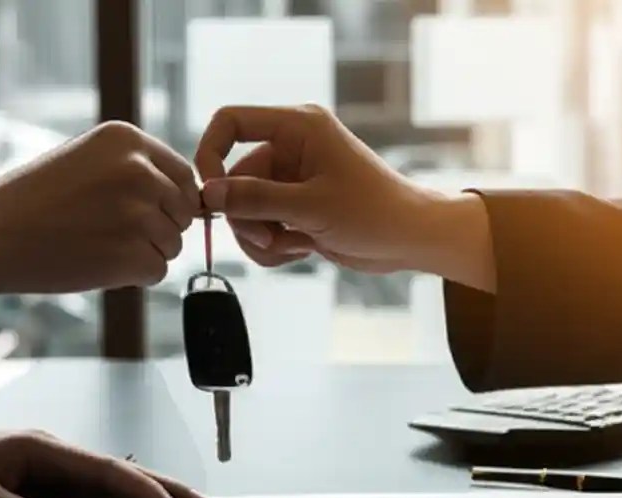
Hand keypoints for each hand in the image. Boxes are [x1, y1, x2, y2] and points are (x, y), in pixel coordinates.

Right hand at [0, 122, 200, 332]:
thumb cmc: (34, 200)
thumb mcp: (88, 160)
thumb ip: (139, 170)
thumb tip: (198, 200)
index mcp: (129, 140)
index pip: (184, 176)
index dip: (168, 200)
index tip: (133, 211)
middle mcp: (140, 171)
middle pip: (185, 212)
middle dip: (159, 228)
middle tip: (110, 232)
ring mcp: (139, 213)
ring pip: (173, 244)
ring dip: (143, 252)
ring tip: (96, 244)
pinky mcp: (133, 254)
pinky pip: (157, 272)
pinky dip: (132, 277)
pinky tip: (95, 263)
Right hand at [194, 105, 495, 290]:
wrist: (410, 240)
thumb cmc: (373, 213)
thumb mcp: (310, 207)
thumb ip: (257, 199)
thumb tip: (211, 194)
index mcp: (297, 126)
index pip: (231, 122)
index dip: (211, 154)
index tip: (213, 196)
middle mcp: (292, 147)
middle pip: (236, 177)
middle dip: (247, 215)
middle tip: (269, 239)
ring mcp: (293, 179)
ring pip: (246, 207)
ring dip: (259, 235)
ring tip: (291, 246)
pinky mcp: (297, 207)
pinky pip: (262, 225)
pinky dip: (271, 245)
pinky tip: (300, 250)